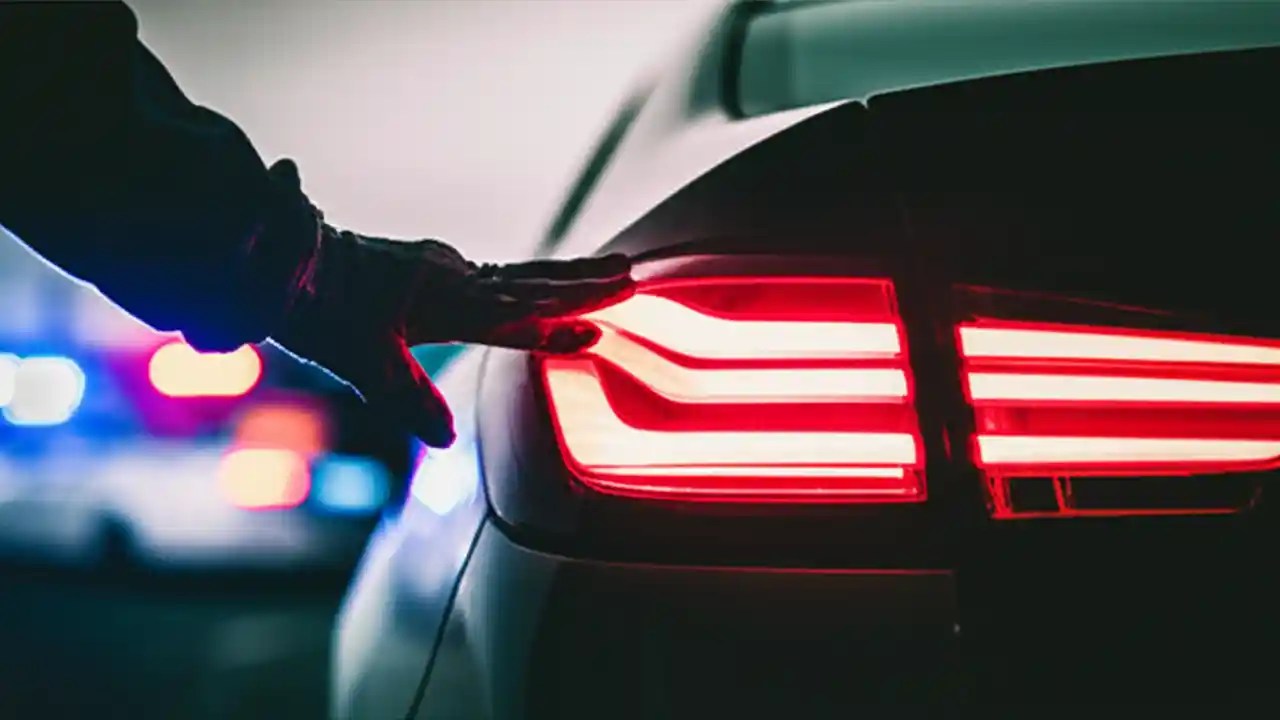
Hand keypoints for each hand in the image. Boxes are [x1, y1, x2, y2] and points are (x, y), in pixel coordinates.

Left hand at [266, 161, 634, 446]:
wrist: (280, 259)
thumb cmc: (316, 307)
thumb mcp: (358, 359)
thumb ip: (405, 396)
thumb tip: (444, 440)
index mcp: (444, 299)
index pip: (514, 314)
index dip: (556, 324)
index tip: (598, 326)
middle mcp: (451, 278)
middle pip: (531, 281)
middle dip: (582, 282)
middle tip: (630, 275)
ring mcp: (443, 269)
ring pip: (518, 273)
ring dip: (564, 275)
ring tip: (607, 270)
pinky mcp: (432, 269)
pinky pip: (497, 274)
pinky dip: (530, 278)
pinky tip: (537, 283)